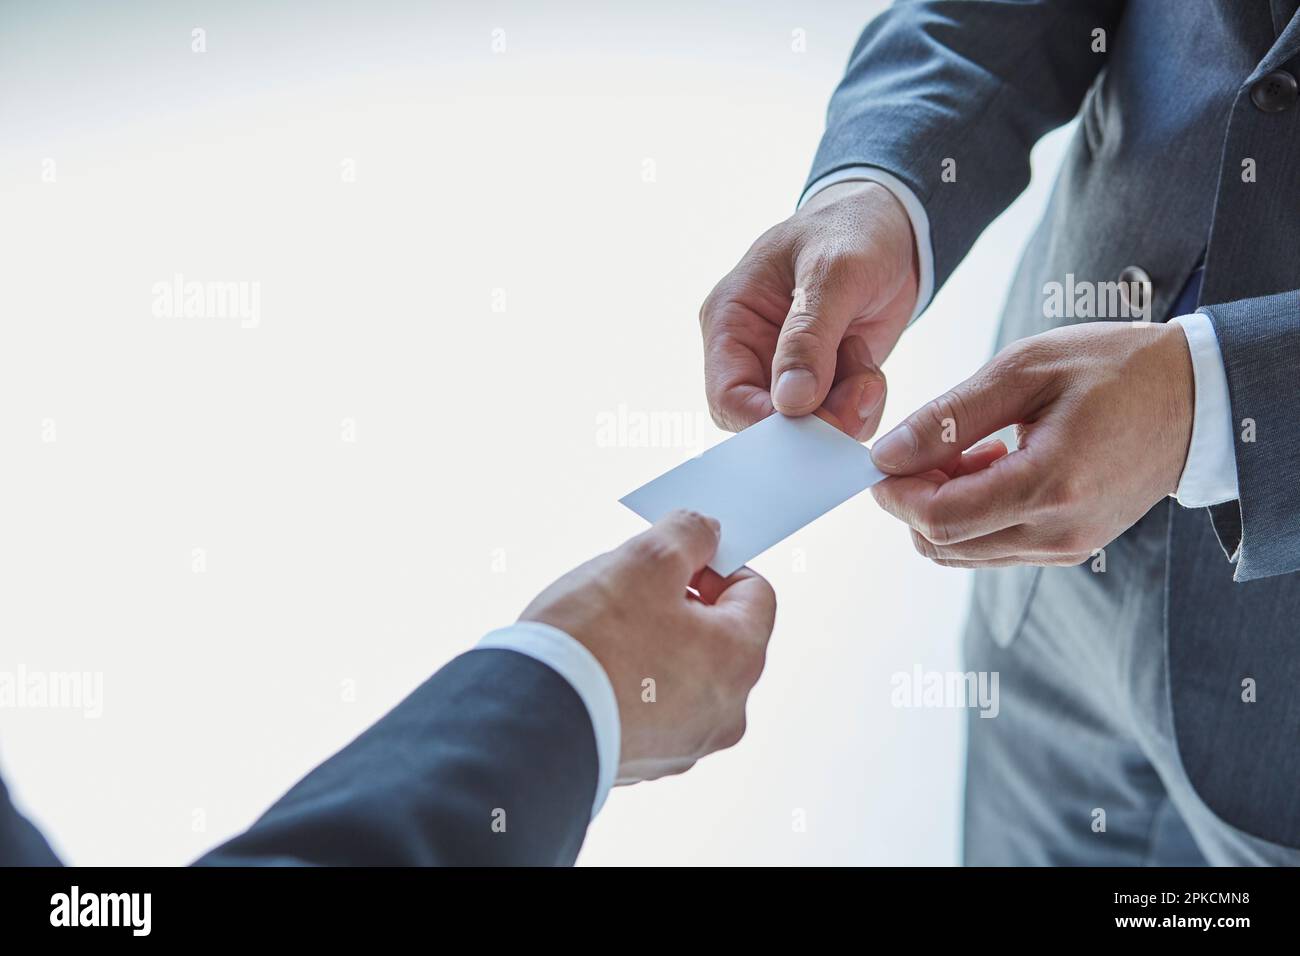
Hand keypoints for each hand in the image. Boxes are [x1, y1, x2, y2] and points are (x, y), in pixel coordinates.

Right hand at [520, 510, 777, 783]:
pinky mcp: (644, 761)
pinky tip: (592, 672)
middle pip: (718, 636)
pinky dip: (630, 685)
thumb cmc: (592, 642)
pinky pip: (650, 708)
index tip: (675, 560)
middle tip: (630, 593)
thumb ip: (688, 535)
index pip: (755, 592)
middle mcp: (725, 712)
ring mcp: (685, 744)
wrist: (528, 722)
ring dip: (653, 645)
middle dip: (679, 605)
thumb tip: (706, 533)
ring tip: (604, 634)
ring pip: (682, 672)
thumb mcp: (646, 560)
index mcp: (740, 661)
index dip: (715, 564)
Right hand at [700, 180, 917, 438]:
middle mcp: (753, 354)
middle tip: (858, 397)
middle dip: (816, 419)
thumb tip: (791, 402)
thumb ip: (809, 336)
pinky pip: (839, 420)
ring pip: (809, 428)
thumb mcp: (833, 272)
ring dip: (847, 410)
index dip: (763, 421)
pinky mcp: (825, 383)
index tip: (811, 420)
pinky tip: (869, 370)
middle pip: (766, 423)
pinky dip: (863, 406)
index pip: (727, 396)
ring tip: (867, 369)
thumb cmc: (852, 231)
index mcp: (731, 321)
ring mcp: (790, 373)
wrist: (895, 229)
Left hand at [869, 323, 1194, 566]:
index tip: (885, 457)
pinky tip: (993, 463)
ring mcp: (1066, 546)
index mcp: (1049, 485)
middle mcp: (1058, 532)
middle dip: (913, 500)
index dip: (896, 493)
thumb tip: (888, 453)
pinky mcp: (1070, 546)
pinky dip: (973, 513)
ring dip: (943, 505)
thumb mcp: (1024, 370)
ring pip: (964, 551)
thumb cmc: (1114, 368)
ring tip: (969, 446)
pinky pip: (994, 546)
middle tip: (926, 444)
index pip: (940, 520)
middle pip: (943, 545)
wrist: (1195, 396)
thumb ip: (950, 416)